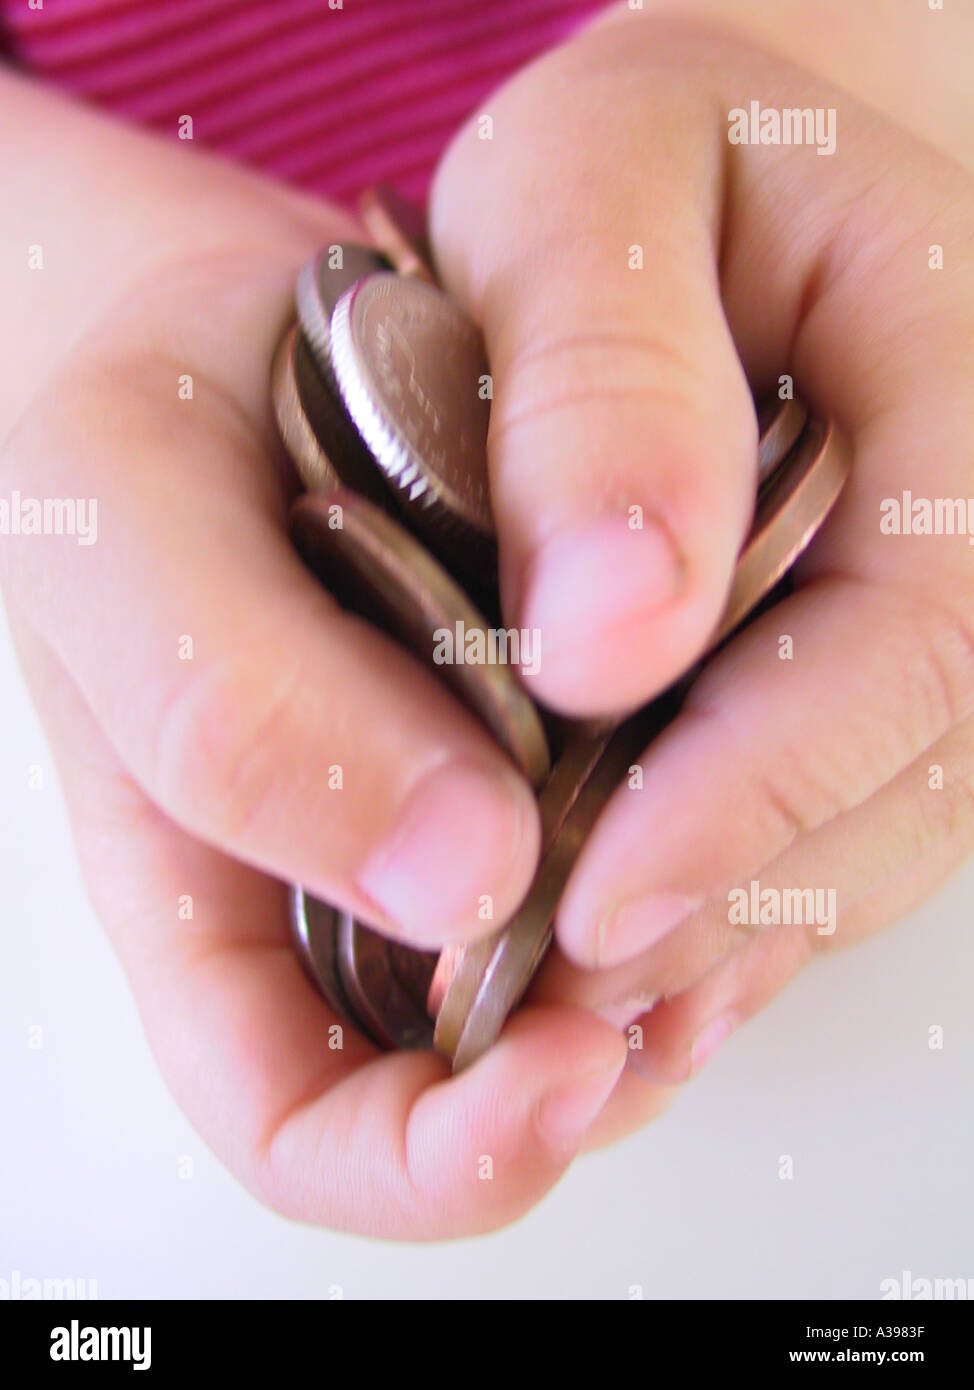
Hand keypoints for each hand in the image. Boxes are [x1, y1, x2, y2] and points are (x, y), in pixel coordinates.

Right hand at [0, 83, 628, 1237]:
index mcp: (205, 884)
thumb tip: (456, 879)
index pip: (300, 1120)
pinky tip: (742, 807)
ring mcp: (456, 806)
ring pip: (573, 982)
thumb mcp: (127, 537)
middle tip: (685, 988)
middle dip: (586, 1073)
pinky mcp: (549, 732)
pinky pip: (641, 844)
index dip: (427, 1158)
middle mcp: (342, 875)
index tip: (553, 1070)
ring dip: (666, 978)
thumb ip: (241, 712)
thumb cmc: (136, 423)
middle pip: (472, 1085)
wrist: (231, 316)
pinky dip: (703, 858)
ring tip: (738, 900)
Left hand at [428, 12, 973, 1139]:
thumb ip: (603, 388)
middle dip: (733, 896)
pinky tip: (640, 950)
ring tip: (579, 997)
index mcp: (964, 374)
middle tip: (562, 988)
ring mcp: (934, 607)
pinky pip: (836, 815)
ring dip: (732, 927)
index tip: (602, 896)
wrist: (675, 187)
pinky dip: (734, 896)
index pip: (920, 639)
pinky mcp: (868, 669)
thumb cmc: (636, 167)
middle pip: (913, 770)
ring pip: (879, 824)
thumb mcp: (590, 194)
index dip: (762, 791)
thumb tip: (612, 632)